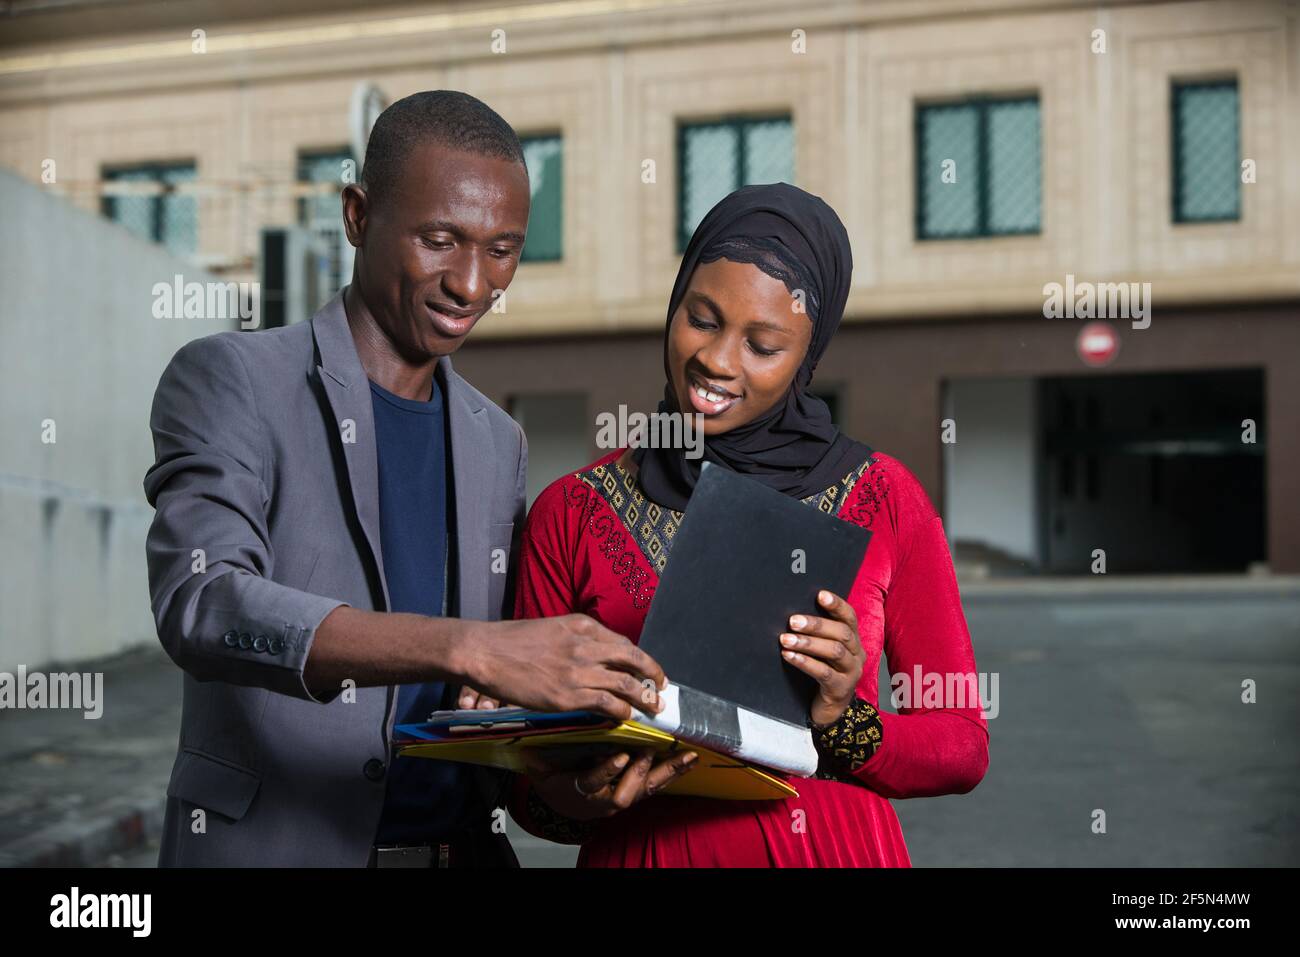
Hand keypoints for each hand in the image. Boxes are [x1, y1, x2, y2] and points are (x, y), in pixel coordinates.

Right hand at [466, 614, 666, 720]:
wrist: (484, 652)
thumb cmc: (511, 640)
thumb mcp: (552, 627)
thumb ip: (576, 638)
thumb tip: (596, 654)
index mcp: (582, 625)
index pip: (623, 643)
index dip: (642, 658)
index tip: (650, 669)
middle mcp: (585, 645)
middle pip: (633, 660)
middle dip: (653, 675)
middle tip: (662, 688)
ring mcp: (578, 670)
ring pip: (625, 684)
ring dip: (644, 697)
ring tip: (653, 707)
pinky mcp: (567, 695)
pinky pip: (606, 703)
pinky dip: (621, 710)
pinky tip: (625, 716)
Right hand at [523, 747, 697, 821]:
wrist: (561, 800)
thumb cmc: (552, 775)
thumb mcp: (541, 765)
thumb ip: (540, 754)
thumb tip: (530, 737)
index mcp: (578, 790)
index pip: (592, 783)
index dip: (606, 772)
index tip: (619, 755)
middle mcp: (602, 800)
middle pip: (625, 794)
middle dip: (639, 774)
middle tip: (649, 751)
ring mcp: (620, 798)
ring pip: (645, 792)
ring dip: (666, 774)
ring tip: (685, 757)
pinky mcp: (633, 794)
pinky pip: (655, 786)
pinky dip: (673, 772)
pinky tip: (690, 759)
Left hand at [780, 590, 864, 726]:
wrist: (829, 708)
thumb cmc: (823, 672)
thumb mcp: (823, 651)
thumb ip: (817, 634)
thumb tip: (793, 614)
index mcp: (853, 640)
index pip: (850, 617)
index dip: (836, 605)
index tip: (820, 595)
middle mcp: (857, 654)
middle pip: (842, 633)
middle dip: (816, 625)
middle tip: (793, 621)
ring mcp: (851, 672)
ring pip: (834, 651)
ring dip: (808, 643)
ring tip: (785, 639)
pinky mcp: (841, 689)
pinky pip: (824, 673)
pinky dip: (805, 662)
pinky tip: (789, 656)